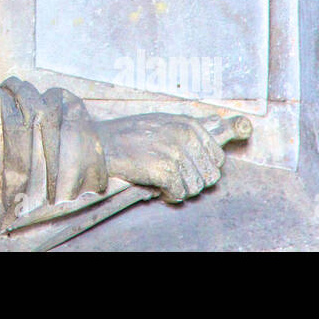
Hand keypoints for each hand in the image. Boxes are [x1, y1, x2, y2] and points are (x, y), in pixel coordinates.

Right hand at [98, 114, 225, 202]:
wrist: (101, 144)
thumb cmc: (128, 134)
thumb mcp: (161, 122)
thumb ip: (186, 129)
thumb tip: (216, 133)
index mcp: (188, 125)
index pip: (217, 157)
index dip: (202, 169)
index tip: (185, 171)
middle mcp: (185, 137)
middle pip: (209, 175)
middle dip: (193, 181)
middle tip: (174, 180)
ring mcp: (175, 153)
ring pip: (195, 187)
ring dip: (180, 190)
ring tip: (164, 184)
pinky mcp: (165, 170)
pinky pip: (179, 193)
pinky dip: (169, 196)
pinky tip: (157, 189)